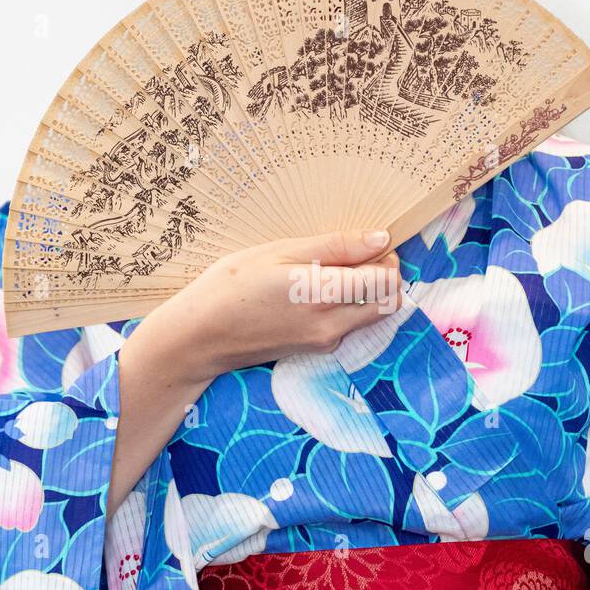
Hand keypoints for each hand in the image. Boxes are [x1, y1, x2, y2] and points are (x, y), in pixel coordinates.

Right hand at [143, 229, 403, 384]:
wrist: (200, 337)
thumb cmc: (231, 286)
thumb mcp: (280, 253)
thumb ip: (336, 247)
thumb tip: (380, 239)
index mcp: (322, 295)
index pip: (386, 281)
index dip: (387, 258)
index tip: (369, 244)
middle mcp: (332, 325)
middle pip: (389, 302)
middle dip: (386, 277)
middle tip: (360, 257)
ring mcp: (326, 342)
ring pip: (373, 316)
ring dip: (370, 293)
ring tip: (335, 272)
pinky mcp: (318, 350)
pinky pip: (352, 326)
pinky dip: (351, 306)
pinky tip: (318, 291)